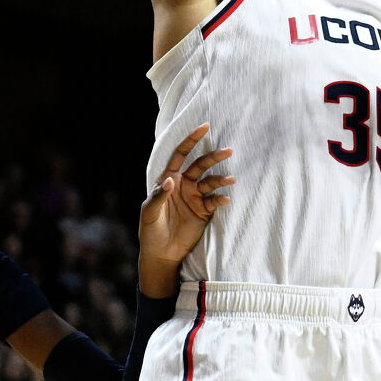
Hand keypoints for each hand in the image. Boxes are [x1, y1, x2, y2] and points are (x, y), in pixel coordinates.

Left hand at [140, 124, 233, 267]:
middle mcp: (184, 185)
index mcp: (169, 179)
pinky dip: (221, 199)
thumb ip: (159, 195)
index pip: (180, 155)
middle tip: (228, 151)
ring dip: (221, 180)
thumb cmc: (150, 230)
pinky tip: (226, 200)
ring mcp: (195, 197)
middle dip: (214, 158)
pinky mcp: (203, 211)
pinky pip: (214, 201)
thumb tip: (170, 180)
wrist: (161, 253)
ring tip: (230, 180)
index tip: (204, 127)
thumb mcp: (150, 212)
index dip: (191, 140)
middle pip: (200, 166)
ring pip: (211, 182)